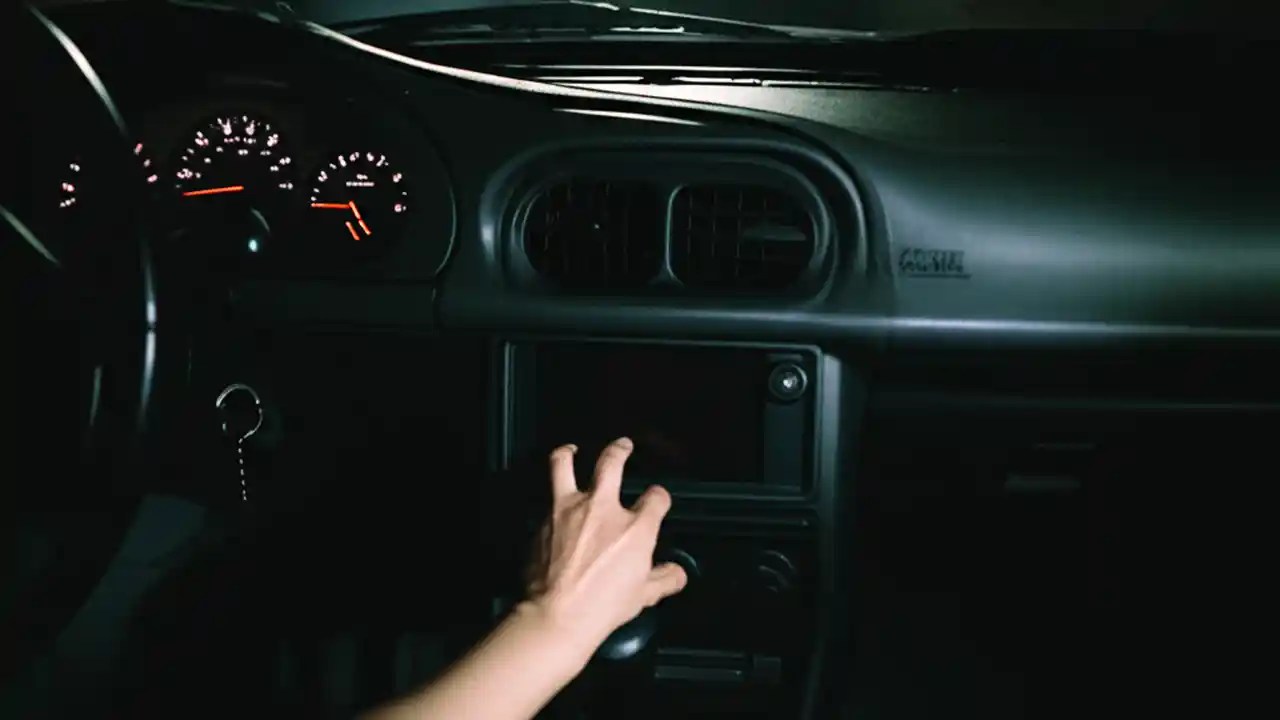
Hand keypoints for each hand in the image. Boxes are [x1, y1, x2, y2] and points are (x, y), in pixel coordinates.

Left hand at [523, 437, 687, 653]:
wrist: (556, 614)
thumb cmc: (602, 606)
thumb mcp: (643, 596)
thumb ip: (664, 579)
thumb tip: (678, 573)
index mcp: (634, 527)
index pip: (656, 498)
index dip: (659, 498)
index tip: (657, 501)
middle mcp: (602, 509)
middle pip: (612, 463)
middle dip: (620, 451)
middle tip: (622, 446)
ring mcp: (569, 510)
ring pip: (564, 465)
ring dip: (569, 453)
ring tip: (571, 450)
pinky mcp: (542, 521)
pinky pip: (547, 500)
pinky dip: (553, 499)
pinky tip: (554, 507)